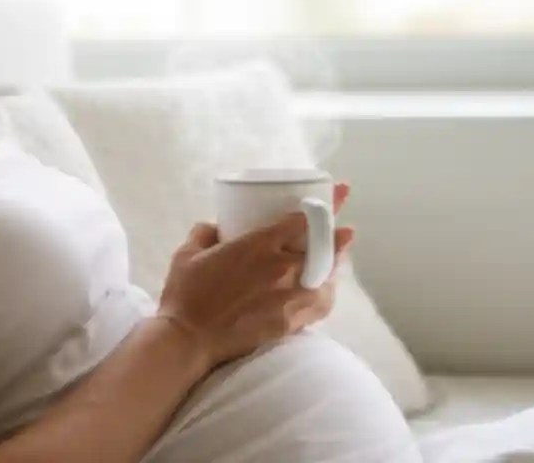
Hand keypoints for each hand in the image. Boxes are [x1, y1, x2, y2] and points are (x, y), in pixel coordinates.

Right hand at [156, 183, 355, 368]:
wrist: (190, 339)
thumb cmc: (186, 294)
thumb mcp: (188, 253)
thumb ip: (205, 233)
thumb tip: (215, 227)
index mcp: (259, 245)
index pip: (302, 221)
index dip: (324, 206)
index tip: (338, 195)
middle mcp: (281, 268)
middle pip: (323, 247)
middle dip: (338, 235)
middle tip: (348, 229)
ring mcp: (289, 296)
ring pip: (327, 276)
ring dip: (336, 264)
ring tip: (340, 258)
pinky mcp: (290, 322)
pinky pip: (320, 304)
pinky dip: (327, 292)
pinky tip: (327, 288)